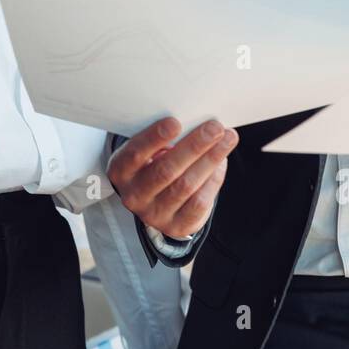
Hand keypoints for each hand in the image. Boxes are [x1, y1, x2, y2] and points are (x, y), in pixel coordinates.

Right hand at [108, 117, 237, 237]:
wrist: (156, 202)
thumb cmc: (154, 163)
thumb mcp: (148, 151)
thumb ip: (164, 139)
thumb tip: (196, 122)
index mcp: (121, 170)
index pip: (135, 154)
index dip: (154, 138)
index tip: (175, 122)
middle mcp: (134, 195)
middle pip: (166, 170)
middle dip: (194, 146)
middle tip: (214, 127)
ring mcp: (154, 214)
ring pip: (186, 185)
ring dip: (210, 160)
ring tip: (227, 139)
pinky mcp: (176, 226)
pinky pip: (199, 203)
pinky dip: (213, 180)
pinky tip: (221, 162)